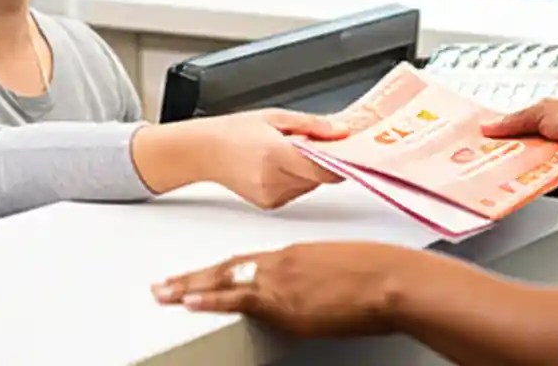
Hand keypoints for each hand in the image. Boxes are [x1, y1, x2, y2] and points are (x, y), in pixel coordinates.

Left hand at [152, 242, 420, 337]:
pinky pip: (239, 299)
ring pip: (225, 281)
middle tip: (165, 283)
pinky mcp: (285, 302)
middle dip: (193, 277)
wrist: (393, 280)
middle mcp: (283, 264)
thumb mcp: (345, 270)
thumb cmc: (383, 274)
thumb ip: (321, 279)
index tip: (200, 274)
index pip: (248, 261)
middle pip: (228, 268)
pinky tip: (190, 302)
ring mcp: (282, 282)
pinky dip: (211, 299)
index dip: (220, 268)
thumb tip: (319, 295)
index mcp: (296, 255)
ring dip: (190, 287)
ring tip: (164, 293)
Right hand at [173, 110, 346, 208]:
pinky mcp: (270, 204)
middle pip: (320, 177)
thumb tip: (342, 132)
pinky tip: (282, 165)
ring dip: (311, 170)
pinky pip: (298, 191)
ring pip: (311, 185)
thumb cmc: (234, 131)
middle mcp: (274, 180)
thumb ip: (313, 125)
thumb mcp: (276, 116)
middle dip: (325, 161)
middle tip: (322, 143)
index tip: (352, 151)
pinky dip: (298, 178)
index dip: (342, 161)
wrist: (203, 152)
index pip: (324, 169)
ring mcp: (271, 196)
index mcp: (276, 155)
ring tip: (293, 151)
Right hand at [482, 100, 557, 202]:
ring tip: (489, 174)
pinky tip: (511, 188)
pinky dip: (525, 189)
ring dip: (510, 173)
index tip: (475, 139)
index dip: (496, 132)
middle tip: (477, 159)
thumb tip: (490, 126)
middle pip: (516, 150)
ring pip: (524, 170)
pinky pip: (536, 188)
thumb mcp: (546, 111)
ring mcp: (556, 165)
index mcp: (549, 119)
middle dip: (499, 154)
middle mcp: (552, 142)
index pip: (514, 126)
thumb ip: (516, 120)